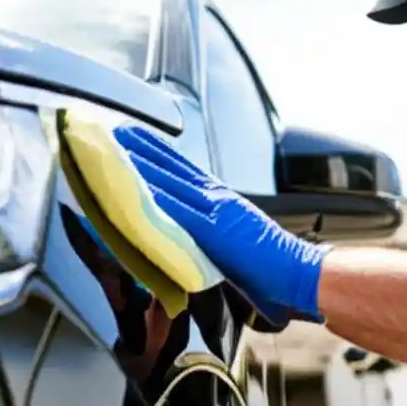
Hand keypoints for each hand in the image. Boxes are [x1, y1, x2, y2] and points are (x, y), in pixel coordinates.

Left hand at [113, 123, 330, 320]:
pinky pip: (176, 210)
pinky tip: (132, 189)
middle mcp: (215, 198)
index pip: (182, 168)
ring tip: (111, 151)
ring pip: (169, 182)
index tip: (134, 137)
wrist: (295, 272)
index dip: (156, 151)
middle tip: (112, 133)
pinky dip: (153, 198)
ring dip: (138, 166)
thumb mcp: (233, 242)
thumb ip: (207, 234)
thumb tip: (183, 236)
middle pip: (171, 167)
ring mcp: (214, 211)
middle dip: (140, 149)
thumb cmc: (269, 265)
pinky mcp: (212, 230)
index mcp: (221, 200)